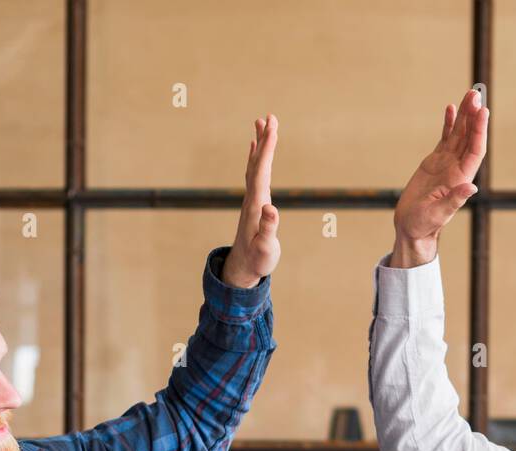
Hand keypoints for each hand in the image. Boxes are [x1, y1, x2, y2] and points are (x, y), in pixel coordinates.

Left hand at [222, 115, 279, 287]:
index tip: (272, 127)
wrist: (243, 268)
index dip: (267, 149)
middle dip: (264, 140)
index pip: (262, 171)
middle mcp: (252, 198)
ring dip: (259, 144)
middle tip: (269, 116)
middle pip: (257, 163)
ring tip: (261, 123)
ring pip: (254, 165)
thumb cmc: (257, 260)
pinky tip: (255, 147)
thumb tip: (271, 209)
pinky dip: (256, 158)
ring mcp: (251, 199)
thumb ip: (267, 229)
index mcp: (256, 205)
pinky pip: (254, 174)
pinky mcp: (254, 203)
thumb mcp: (265, 248)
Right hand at [391, 89, 488, 268]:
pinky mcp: (434, 162)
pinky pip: (445, 139)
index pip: (474, 150)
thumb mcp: (439, 214)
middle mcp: (457, 168)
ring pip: (459, 134)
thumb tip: (471, 186)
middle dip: (473, 116)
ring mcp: (446, 164)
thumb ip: (455, 200)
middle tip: (476, 93)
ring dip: (464, 115)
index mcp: (460, 178)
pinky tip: (451, 109)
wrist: (412, 227)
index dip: (479, 131)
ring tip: (470, 94)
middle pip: (469, 137)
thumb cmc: (425, 225)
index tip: (483, 112)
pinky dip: (449, 124)